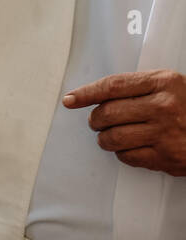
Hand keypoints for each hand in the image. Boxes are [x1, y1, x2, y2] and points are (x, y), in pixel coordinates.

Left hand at [64, 70, 185, 175]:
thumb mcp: (170, 86)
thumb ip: (137, 87)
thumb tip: (94, 96)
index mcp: (164, 82)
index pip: (112, 86)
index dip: (86, 94)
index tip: (70, 100)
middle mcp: (164, 106)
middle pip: (107, 114)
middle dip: (95, 120)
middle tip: (99, 122)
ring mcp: (165, 133)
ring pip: (112, 138)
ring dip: (105, 139)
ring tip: (113, 136)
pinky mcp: (166, 157)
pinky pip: (127, 156)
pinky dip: (122, 154)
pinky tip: (132, 147)